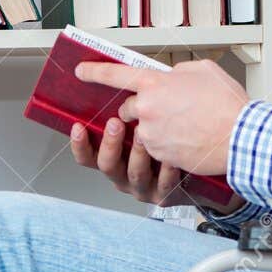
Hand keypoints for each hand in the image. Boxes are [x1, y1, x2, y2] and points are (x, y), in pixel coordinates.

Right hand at [69, 117, 203, 206]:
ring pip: (134, 173)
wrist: (194, 163)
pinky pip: (164, 184)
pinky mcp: (165, 195)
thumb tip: (114, 77)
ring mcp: (143, 187)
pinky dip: (167, 170)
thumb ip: (127, 111)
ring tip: (144, 135)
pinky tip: (171, 157)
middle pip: (106, 165)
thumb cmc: (165, 138)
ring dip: (137, 153)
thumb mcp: (140, 125)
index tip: (78, 126)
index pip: (87, 156)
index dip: (79, 144)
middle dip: (109, 143)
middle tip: (115, 123)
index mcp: (112, 159)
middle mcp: (122, 175)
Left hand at [72, 58, 247, 175]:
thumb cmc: (228, 105)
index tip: (82, 72)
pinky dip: (167, 145)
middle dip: (140, 109)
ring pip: (142, 130)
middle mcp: (147, 109)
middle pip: (127, 108)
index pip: (115, 74)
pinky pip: (155, 149)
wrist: (242, 137)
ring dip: (156, 128)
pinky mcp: (159, 155)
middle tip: (166, 109)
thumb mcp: (204, 71)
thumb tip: (170, 78)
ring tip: (184, 126)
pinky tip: (187, 139)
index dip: (95, 72)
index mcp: (155, 84)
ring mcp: (151, 135)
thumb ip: (178, 72)